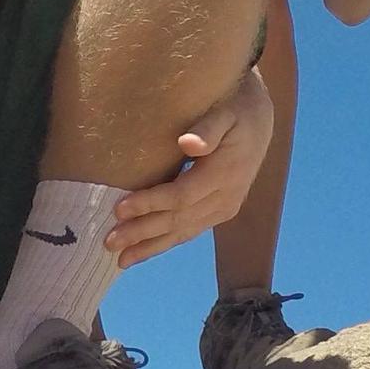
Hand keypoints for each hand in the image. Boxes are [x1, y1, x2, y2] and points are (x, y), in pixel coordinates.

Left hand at [108, 68, 274, 268]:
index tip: (119, 209)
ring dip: (151, 246)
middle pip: (179, 220)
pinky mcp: (221, 212)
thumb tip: (188, 143)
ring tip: (121, 260)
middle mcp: (227, 197)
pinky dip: (166, 243)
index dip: (150, 204)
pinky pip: (191, 231)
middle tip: (108, 243)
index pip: (181, 196)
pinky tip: (143, 252)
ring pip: (184, 232)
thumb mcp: (225, 110)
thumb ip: (208, 127)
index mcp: (225, 172)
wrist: (260, 120)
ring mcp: (225, 208)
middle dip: (143, 233)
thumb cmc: (235, 108)